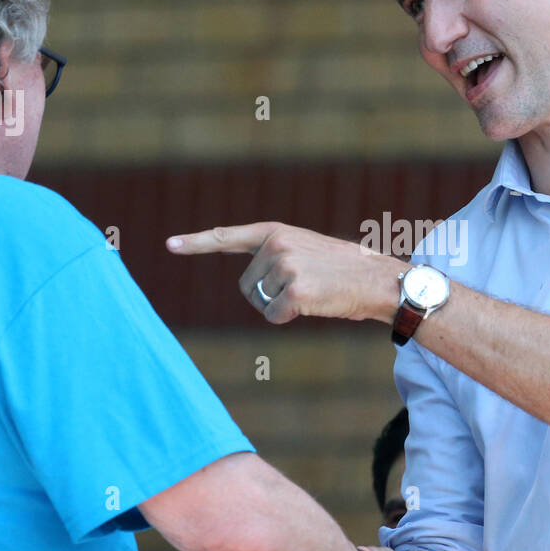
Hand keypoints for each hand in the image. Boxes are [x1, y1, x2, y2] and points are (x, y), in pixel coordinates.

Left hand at [166, 222, 406, 324]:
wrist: (379, 280)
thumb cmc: (345, 270)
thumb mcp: (308, 250)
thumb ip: (277, 256)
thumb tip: (252, 286)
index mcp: (277, 233)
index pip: (229, 237)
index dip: (197, 243)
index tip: (170, 245)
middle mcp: (277, 245)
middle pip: (247, 286)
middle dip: (269, 295)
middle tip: (305, 287)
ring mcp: (286, 266)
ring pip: (260, 303)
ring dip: (282, 306)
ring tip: (314, 292)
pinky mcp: (295, 290)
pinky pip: (274, 316)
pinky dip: (290, 317)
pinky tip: (315, 304)